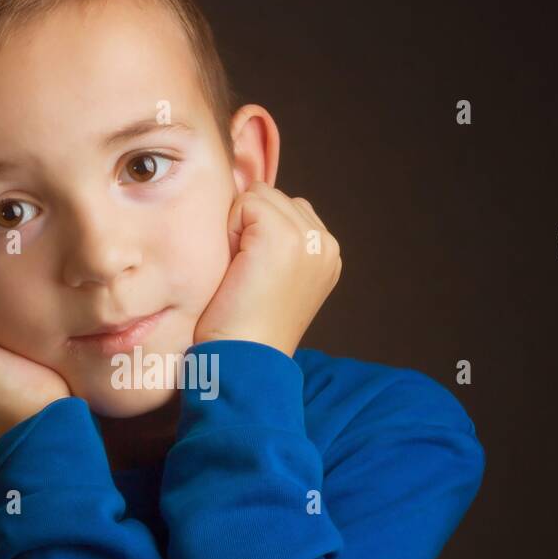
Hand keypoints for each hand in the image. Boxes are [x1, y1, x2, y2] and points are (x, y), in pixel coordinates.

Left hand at [193, 181, 341, 357]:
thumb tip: (248, 198)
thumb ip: (277, 243)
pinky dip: (230, 231)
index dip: (255, 234)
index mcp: (327, 255)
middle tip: (246, 277)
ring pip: (258, 196)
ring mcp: (309, 238)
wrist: (245, 362)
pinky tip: (237, 268)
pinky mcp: (284, 236)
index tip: (255, 278)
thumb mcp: (274, 281)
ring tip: (242, 273)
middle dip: (248, 228)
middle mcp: (326, 244)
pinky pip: (244, 203)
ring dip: (238, 229)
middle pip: (272, 197)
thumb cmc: (245, 330)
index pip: (285, 208)